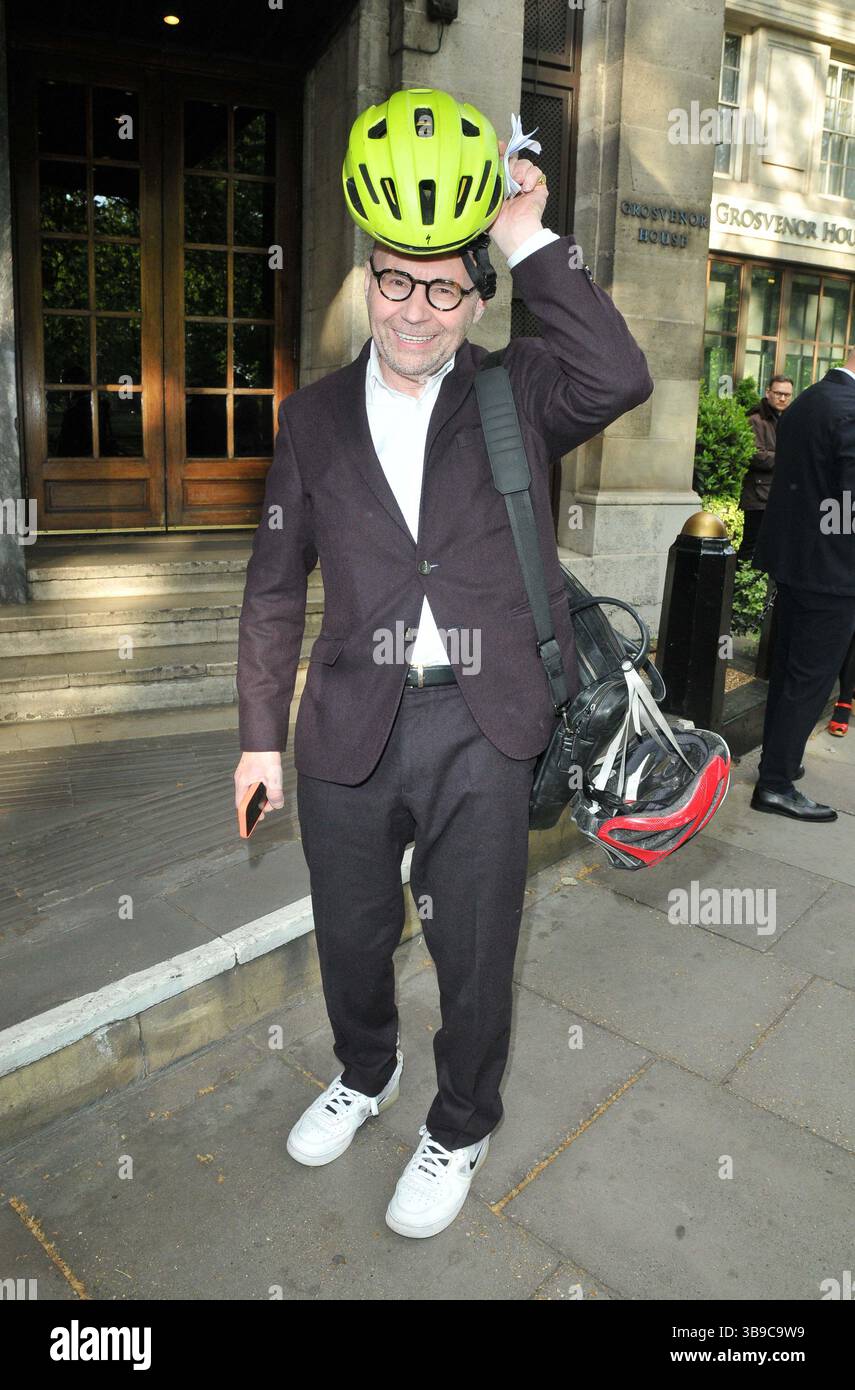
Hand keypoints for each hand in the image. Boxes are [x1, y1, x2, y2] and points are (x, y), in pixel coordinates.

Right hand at [234, 750, 283, 822]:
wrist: (263, 736)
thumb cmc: (264, 754)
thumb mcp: (273, 777)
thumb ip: (275, 794)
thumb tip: (276, 805)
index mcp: (242, 783)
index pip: (241, 805)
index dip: (248, 814)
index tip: (258, 819)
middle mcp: (242, 779)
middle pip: (248, 798)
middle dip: (260, 804)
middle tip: (272, 804)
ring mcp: (245, 774)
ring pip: (253, 790)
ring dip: (263, 794)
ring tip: (274, 792)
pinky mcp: (251, 769)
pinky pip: (255, 783)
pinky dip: (263, 787)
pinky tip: (271, 783)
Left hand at [487, 138, 548, 259]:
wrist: (515, 233)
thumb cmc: (499, 223)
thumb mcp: (486, 197)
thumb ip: (484, 181)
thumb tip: (482, 163)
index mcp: (498, 185)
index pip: (500, 161)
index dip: (500, 151)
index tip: (499, 147)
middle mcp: (512, 184)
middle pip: (512, 159)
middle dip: (509, 164)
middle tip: (507, 177)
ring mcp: (526, 185)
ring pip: (525, 163)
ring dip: (520, 171)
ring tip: (517, 186)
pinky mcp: (538, 188)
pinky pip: (537, 171)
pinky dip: (532, 176)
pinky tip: (526, 189)